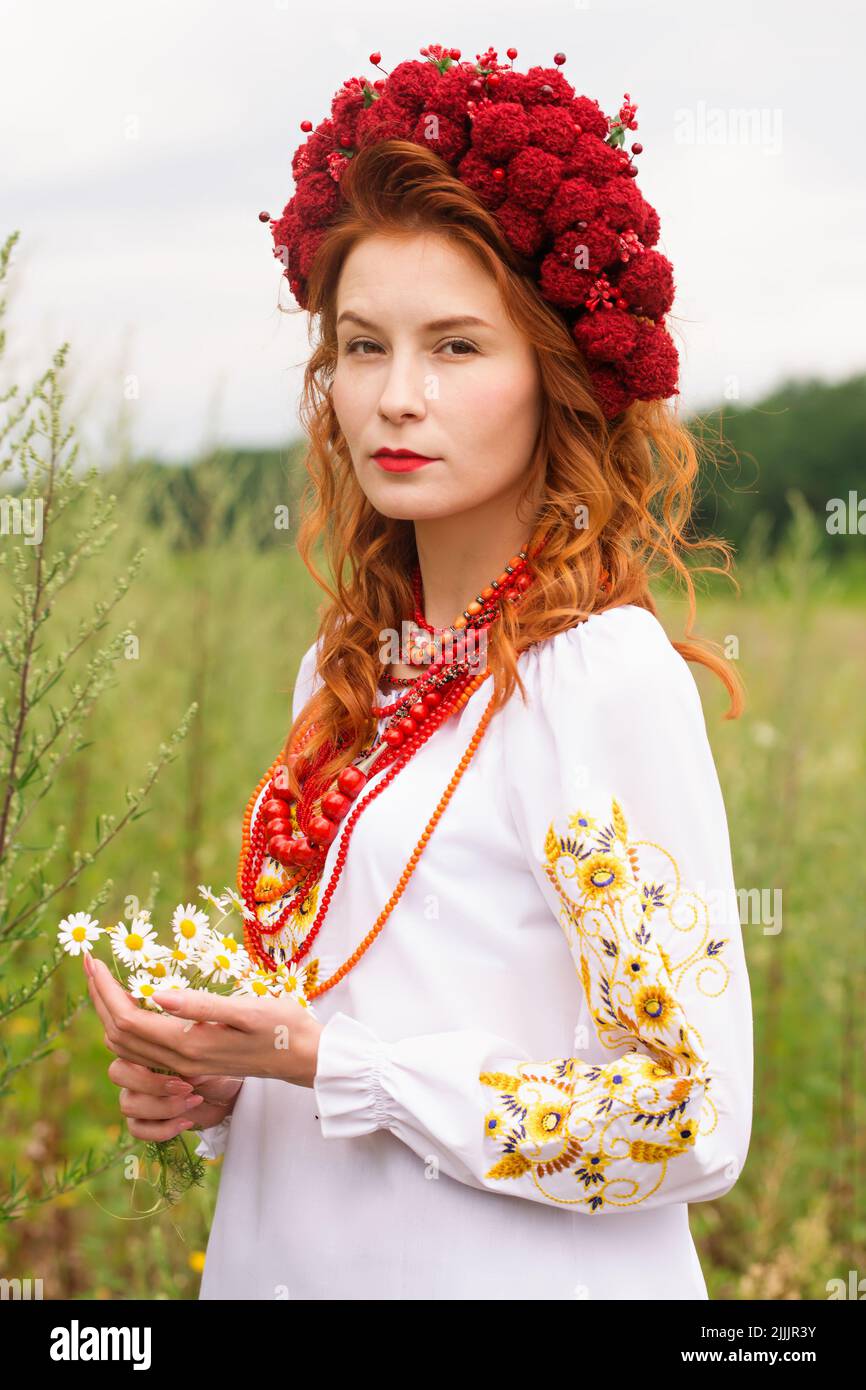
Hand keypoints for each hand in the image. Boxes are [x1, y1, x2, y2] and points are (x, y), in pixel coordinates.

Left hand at [82, 952, 322, 1088]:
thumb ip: (201, 1006)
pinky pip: (144, 1048)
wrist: (305, 1058)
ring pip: (127, 1045)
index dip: (104, 990)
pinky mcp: (192, 1062)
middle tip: (90, 963)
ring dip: (110, 1011)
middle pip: (118, 1034)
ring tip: (106, 980)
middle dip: (99, 998)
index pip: (127, 1019)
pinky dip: (127, 1024)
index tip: (93, 960)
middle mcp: (178, 1060)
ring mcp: (184, 1065)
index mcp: (187, 1045)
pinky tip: (135, 1003)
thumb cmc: (283, 1027)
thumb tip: (159, 995)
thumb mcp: (248, 1010)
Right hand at [106, 1056, 242, 1140]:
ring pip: (127, 1104)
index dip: (151, 1059)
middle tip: (186, 1088)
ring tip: (194, 1102)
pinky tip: (186, 1122)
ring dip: (163, 1107)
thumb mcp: (212, 1062)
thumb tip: (186, 1078)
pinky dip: (161, 1130)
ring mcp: (139, 1095)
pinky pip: (137, 1129)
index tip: (184, 1071)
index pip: (127, 1046)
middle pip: (117, 1073)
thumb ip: (195, 1064)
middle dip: (151, 1083)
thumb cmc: (217, 1070)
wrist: (227, 1096)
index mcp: (149, 1048)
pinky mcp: (146, 1119)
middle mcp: (138, 1069)